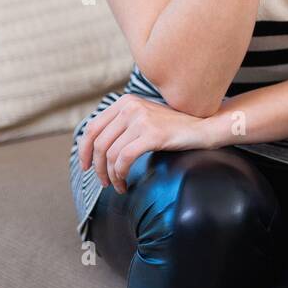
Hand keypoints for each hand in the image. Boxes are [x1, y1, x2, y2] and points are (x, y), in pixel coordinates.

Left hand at [77, 94, 213, 193]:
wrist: (203, 126)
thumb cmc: (174, 126)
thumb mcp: (144, 117)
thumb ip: (122, 124)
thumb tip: (94, 147)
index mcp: (125, 102)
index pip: (92, 127)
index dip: (83, 150)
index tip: (86, 166)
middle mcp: (130, 107)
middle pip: (98, 143)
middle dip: (97, 168)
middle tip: (102, 182)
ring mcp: (141, 119)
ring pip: (110, 154)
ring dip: (110, 175)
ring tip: (117, 185)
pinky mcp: (152, 134)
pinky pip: (124, 159)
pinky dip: (120, 174)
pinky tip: (125, 182)